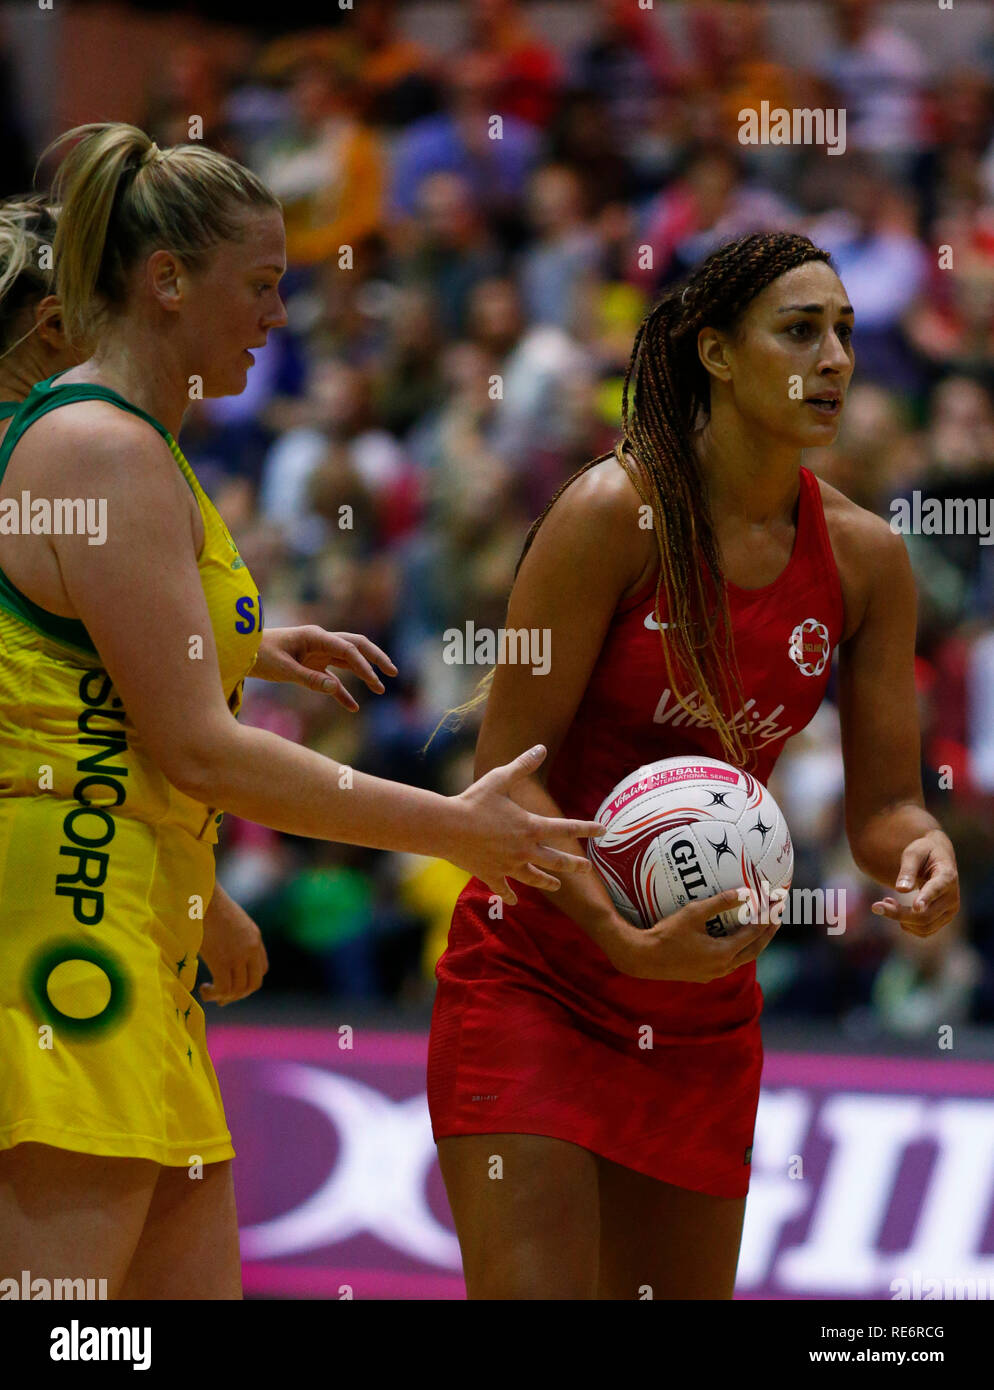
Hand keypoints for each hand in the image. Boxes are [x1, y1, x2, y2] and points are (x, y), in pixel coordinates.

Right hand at [199, 886, 268, 1005]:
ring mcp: (238, 956)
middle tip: (223, 998)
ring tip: (209, 993)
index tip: (233, 983)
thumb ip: (232, 936)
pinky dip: (214, 994)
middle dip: (239, 995)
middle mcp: (251, 949)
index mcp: (255, 938)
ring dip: (224, 997)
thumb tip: (219, 947)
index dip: (249, 980)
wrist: (202, 895)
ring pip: (239, 989)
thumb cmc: (209, 903)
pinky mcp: (222, 960)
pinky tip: (204, 989)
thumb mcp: (229, 919)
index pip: (262, 968)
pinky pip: (224, 988)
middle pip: (254, 983)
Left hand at [250, 626, 396, 710]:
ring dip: (365, 673)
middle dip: (375, 658)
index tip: (374, 681)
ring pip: (349, 660)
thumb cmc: (259, 655)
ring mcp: (318, 653)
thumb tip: (334, 689)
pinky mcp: (312, 666)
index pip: (347, 648)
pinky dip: (343, 692)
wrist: (242, 652)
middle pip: (356, 646)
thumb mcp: (282, 669)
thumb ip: (309, 679)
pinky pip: (333, 679)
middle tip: (392, 672)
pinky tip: (353, 708)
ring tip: (381, 689)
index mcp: (315, 636)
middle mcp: (320, 641)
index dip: (363, 664)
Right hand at [450, 744, 605, 904]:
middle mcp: (524, 849)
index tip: (603, 830)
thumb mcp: (500, 779)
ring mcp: (508, 865)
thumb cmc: (473, 801)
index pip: (566, 828)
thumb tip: (541, 748)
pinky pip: (504, 888)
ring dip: (547, 882)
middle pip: (556, 860)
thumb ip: (523, 765)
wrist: (447, 827)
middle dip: (574, 865)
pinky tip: (514, 901)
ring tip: (557, 886)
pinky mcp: (491, 874)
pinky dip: (510, 895)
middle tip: (587, 868)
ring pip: (534, 877)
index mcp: (530, 826)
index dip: (587, 828)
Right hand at [607, 889, 780, 981]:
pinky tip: (736, 941)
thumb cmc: (667, 934)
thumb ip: (720, 903)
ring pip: (744, 958)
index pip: (753, 933)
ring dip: (755, 943)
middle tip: (779, 917)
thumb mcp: (693, 913)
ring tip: (763, 929)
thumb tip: (744, 893)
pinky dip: (740, 949)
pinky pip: (731, 962)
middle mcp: (723, 966)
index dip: (767, 917)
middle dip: (768, 933)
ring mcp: (714, 973)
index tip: (776, 904)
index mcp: (724, 953)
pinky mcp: (705, 974)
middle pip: (755, 949)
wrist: (644, 958)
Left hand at [871, 831, 958, 937]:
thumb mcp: (913, 853)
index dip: (926, 898)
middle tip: (875, 905)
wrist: (938, 859)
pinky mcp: (943, 919)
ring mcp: (950, 911)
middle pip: (925, 915)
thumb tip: (901, 889)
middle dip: (898, 913)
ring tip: (886, 902)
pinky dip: (907, 924)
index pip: (937, 889)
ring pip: (924, 926)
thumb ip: (907, 870)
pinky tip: (896, 909)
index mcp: (947, 875)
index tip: (915, 906)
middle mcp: (952, 897)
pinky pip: (924, 931)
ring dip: (901, 919)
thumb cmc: (924, 852)